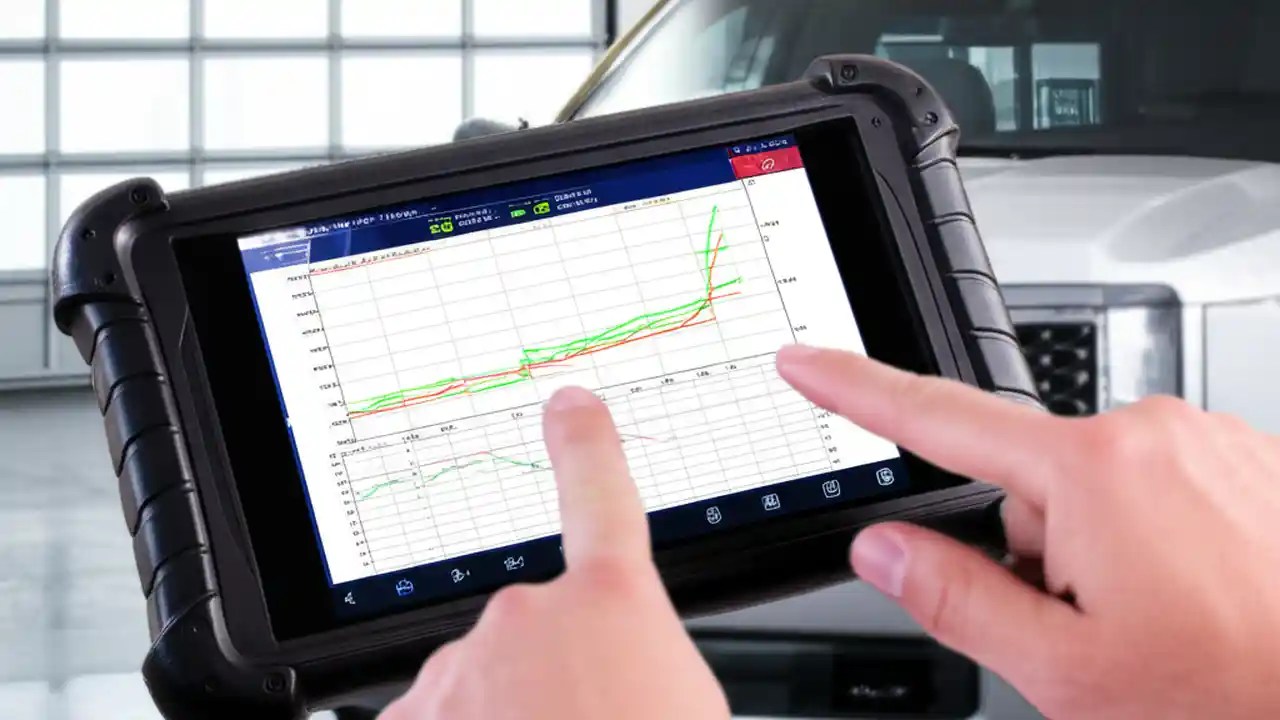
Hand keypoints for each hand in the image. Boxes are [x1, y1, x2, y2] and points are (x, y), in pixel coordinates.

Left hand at [379, 387, 729, 719]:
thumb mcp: (689, 706)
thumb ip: (646, 664)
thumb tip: (622, 672)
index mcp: (614, 606)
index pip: (603, 498)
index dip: (588, 447)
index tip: (571, 406)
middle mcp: (526, 620)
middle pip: (534, 632)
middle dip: (552, 680)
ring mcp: (458, 672)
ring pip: (479, 685)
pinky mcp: (408, 719)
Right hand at [777, 345, 1279, 718]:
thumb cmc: (1239, 691)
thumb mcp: (1066, 669)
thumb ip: (955, 598)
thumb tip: (883, 548)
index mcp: (1092, 472)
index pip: (938, 418)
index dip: (855, 388)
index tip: (808, 362)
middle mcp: (1151, 432)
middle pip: (1026, 480)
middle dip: (1036, 549)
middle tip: (1093, 621)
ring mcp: (1206, 438)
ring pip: (1093, 489)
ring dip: (1099, 549)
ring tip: (1160, 616)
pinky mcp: (1243, 454)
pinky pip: (1154, 483)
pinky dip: (1153, 537)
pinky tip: (1196, 594)